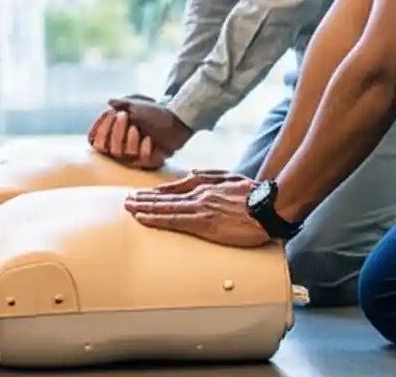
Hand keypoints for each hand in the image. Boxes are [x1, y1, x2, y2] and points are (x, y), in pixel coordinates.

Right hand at [98, 98, 193, 158]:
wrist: (176, 120)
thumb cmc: (154, 112)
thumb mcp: (137, 104)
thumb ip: (121, 103)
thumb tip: (109, 102)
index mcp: (114, 134)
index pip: (96, 139)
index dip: (100, 129)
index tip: (110, 114)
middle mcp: (121, 146)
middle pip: (106, 148)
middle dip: (114, 130)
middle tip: (124, 116)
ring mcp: (134, 155)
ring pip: (122, 154)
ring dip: (129, 139)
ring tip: (137, 128)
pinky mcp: (147, 161)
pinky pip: (140, 160)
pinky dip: (144, 148)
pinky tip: (149, 140)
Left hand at [123, 172, 269, 247]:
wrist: (269, 207)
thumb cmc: (253, 194)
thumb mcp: (228, 176)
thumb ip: (207, 174)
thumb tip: (189, 172)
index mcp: (204, 187)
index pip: (173, 190)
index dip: (155, 193)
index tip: (141, 195)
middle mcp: (198, 196)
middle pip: (165, 199)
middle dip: (144, 200)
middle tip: (126, 201)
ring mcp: (200, 210)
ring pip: (166, 209)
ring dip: (145, 209)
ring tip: (129, 209)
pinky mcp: (204, 224)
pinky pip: (175, 221)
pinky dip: (157, 219)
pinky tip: (144, 219)